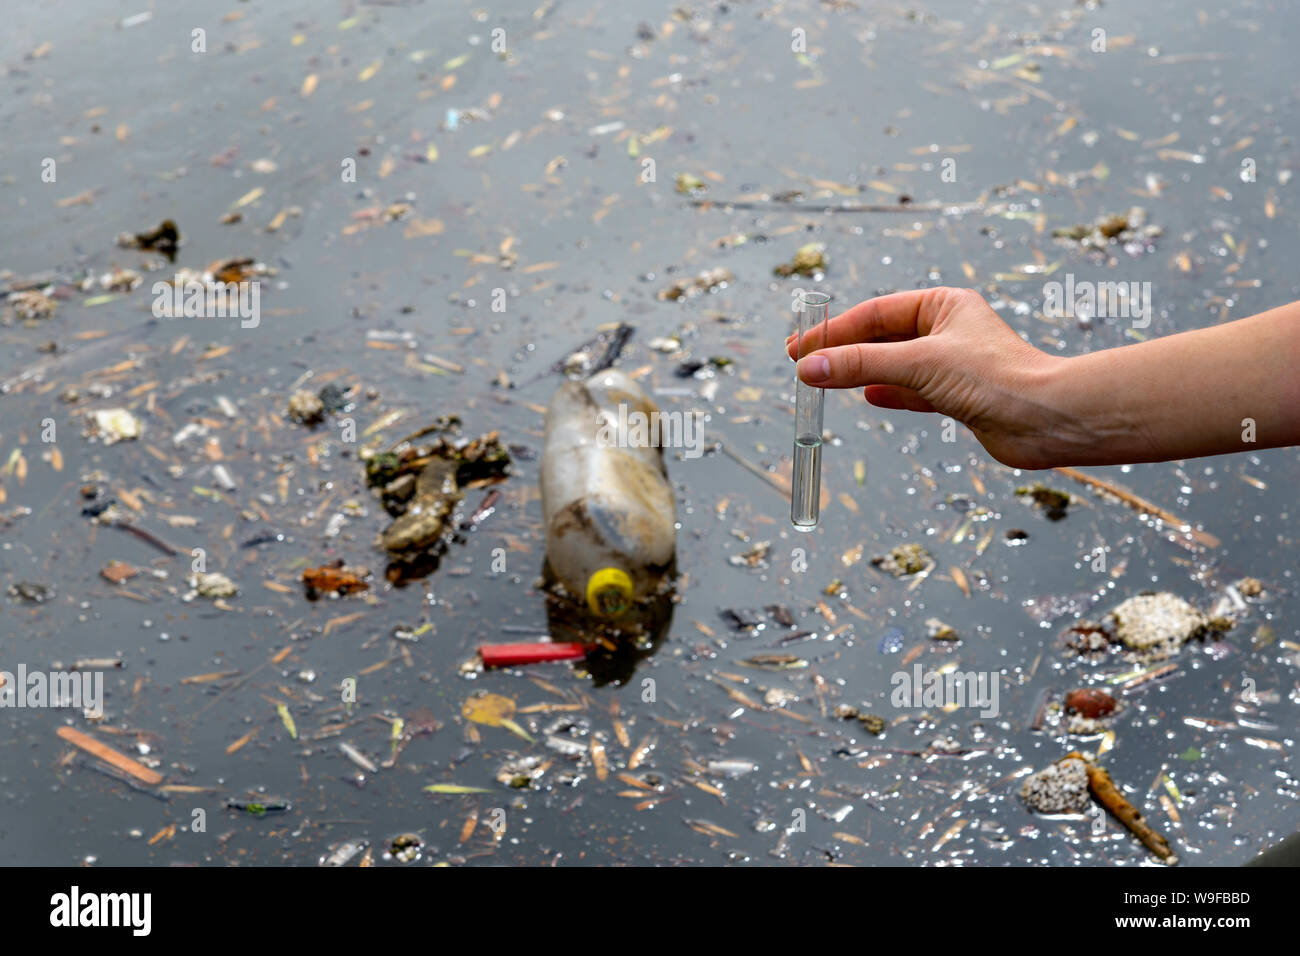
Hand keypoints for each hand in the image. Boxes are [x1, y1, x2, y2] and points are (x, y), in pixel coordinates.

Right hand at [785, 287, 1076, 469]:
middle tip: (801, 361)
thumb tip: (808, 368)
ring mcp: (951, 365)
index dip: (834, 330)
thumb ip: (859, 365)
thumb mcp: (918, 364)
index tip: (800, 346)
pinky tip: (867, 397)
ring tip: (823, 380)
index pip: (875, 313)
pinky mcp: (957, 397)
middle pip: (880, 337)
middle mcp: (948, 331)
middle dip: (841, 350)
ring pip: (892, 365)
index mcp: (944, 305)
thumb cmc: (997, 378)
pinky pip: (910, 391)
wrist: (1046, 420)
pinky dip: (886, 394)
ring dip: (859, 373)